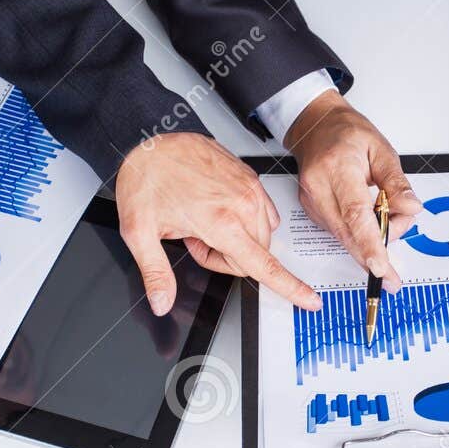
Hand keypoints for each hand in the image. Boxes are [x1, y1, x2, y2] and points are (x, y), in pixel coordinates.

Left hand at [116, 131, 319, 313]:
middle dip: (227, 257)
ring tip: (201, 220)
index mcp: (221, 223)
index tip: (310, 301)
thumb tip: (162, 303)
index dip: (290, 288)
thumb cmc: (145, 181)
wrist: (151, 144)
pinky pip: (261, 212)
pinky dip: (242, 219)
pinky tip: (214, 207)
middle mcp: (243, 205)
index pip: (265, 266)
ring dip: (235, 238)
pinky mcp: (250, 177)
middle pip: (255, 256)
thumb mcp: (138, 232)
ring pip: (259, 235)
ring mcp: (250, 188)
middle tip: (194, 238)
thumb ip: (155, 273)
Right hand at [285, 92, 423, 286]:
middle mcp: (319, 188)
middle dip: (374, 254)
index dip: (369, 243)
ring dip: (371, 240)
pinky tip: (372, 218)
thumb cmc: (347, 134)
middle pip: (347, 234)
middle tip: (394, 271)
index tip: (381, 267)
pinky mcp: (311, 212)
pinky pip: (339, 232)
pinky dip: (359, 233)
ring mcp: (312, 202)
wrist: (317, 127)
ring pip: (344, 237)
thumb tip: (411, 208)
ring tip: (389, 216)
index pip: (355, 213)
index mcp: (338, 167)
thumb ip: (397, 182)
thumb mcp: (381, 149)